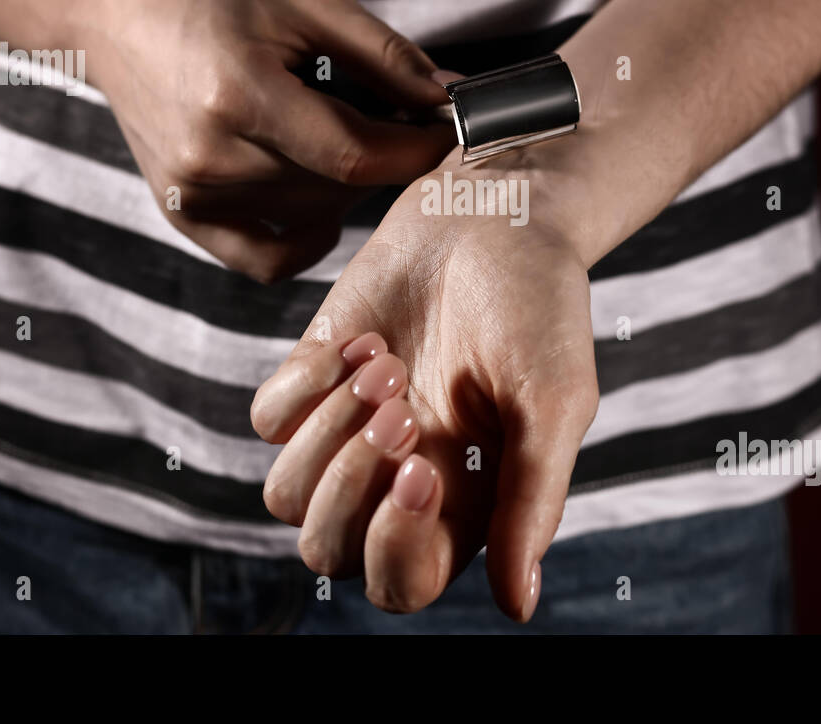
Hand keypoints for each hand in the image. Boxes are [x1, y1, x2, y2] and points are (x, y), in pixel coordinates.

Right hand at [87, 0, 454, 281]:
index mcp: (240, 94)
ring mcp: (191, 194)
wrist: (114, 8)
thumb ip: (384, 54)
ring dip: (345, 186)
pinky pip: (267, 260)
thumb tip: (449, 99)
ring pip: (312, 218)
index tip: (445, 130)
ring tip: (332, 130)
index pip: (356, 155)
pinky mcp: (182, 214)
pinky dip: (306, 236)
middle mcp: (209, 156)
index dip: (415, 149)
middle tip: (389, 115)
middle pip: (337, 189)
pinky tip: (315, 195)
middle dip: (384, 157)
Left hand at [251, 148, 599, 620]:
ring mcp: (348, 428)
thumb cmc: (540, 307)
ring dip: (328, 431)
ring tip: (386, 365)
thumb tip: (518, 606)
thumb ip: (531, 504)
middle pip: (328, 551)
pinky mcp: (313, 375)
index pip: (401, 582)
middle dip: (350, 486)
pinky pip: (266, 421)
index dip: (396, 546)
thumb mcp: (553, 404)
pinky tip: (360, 342)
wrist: (496, 214)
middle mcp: (396, 477)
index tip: (424, 468)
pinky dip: (305, 384)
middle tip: (401, 409)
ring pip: (285, 494)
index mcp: (460, 502)